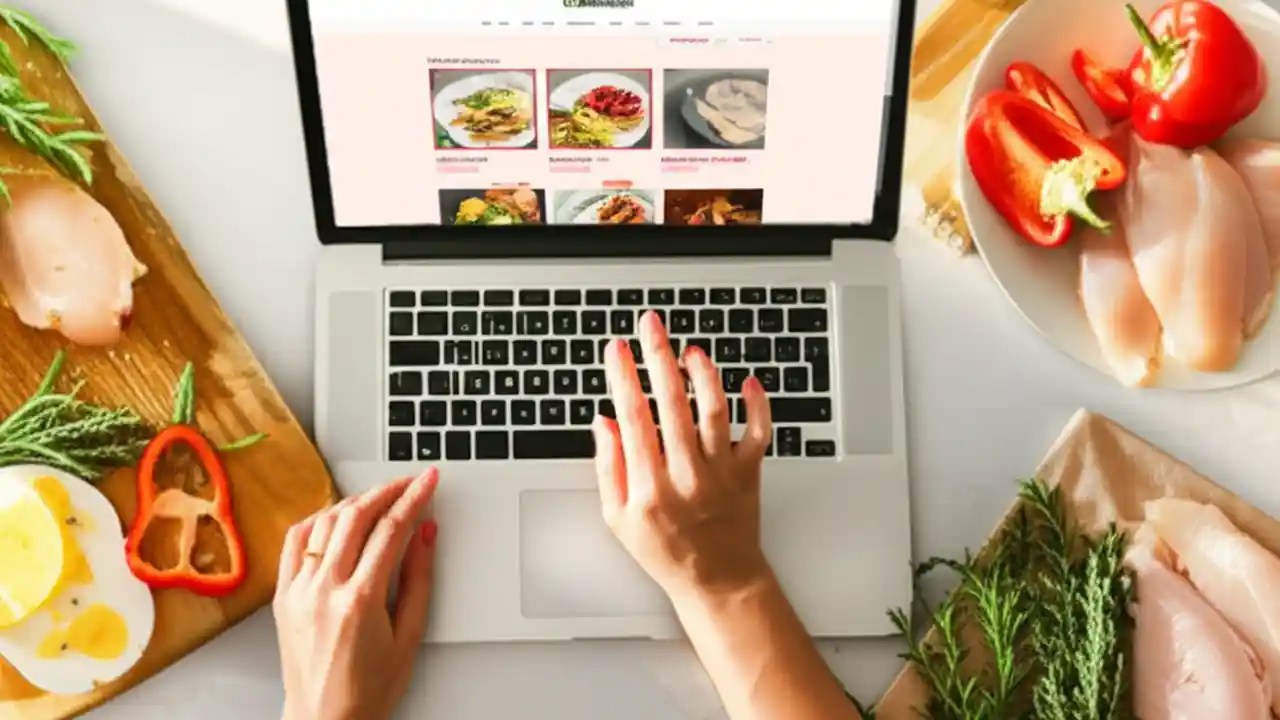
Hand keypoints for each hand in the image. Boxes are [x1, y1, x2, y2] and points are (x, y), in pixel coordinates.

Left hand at [274, 470, 439, 719]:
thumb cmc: (368, 689)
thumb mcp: (409, 636)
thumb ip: (419, 579)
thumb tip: (425, 534)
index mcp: (360, 602)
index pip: (392, 530)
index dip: (414, 498)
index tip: (427, 481)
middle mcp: (324, 591)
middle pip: (356, 516)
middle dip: (386, 491)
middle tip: (407, 482)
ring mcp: (298, 591)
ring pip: (325, 522)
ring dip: (354, 502)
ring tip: (377, 498)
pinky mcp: (282, 596)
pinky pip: (295, 541)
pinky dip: (317, 520)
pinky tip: (335, 516)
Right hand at [592, 311, 773, 604]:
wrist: (718, 580)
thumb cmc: (666, 552)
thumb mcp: (618, 519)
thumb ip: (609, 468)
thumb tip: (604, 423)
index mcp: (649, 486)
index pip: (634, 416)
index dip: (623, 376)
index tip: (616, 348)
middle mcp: (686, 475)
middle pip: (672, 402)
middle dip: (657, 356)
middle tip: (650, 325)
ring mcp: (721, 472)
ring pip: (714, 410)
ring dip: (702, 374)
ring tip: (690, 349)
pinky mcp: (748, 473)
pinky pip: (758, 432)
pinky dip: (758, 405)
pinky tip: (748, 381)